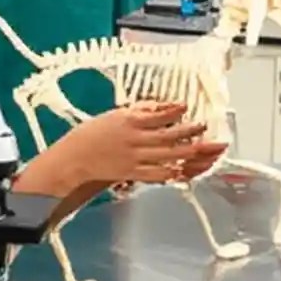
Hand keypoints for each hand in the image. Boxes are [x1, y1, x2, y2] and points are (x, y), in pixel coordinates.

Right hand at [63, 102, 228, 184]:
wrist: (76, 157)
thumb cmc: (94, 133)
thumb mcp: (116, 114)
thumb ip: (140, 110)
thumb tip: (163, 106)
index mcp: (129, 121)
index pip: (158, 115)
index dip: (175, 111)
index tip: (186, 107)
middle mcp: (134, 139)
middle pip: (169, 136)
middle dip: (190, 132)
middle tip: (203, 127)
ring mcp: (135, 158)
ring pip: (168, 156)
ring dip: (190, 152)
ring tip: (205, 148)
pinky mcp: (133, 173)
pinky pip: (158, 174)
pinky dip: (173, 172)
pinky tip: (185, 169)